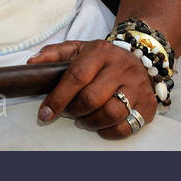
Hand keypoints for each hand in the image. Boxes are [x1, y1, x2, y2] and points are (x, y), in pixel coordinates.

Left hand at [30, 38, 155, 138]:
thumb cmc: (102, 57)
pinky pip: (127, 126)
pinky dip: (109, 132)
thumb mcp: (77, 48)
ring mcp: (138, 87)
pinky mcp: (148, 104)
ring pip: (111, 114)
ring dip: (91, 122)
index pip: (76, 77)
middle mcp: (121, 68)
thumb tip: (32, 64)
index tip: (45, 113)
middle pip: (92, 98)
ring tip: (83, 119)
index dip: (58, 98)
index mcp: (100, 52)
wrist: (141, 55)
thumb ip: (53, 54)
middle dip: (74, 110)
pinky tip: (100, 125)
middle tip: (68, 112)